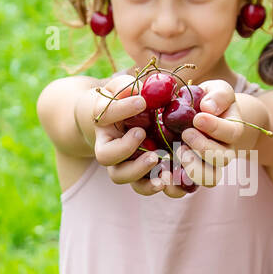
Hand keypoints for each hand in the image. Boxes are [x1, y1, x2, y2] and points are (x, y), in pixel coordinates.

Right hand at [90, 75, 184, 197]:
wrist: (126, 120)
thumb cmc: (126, 99)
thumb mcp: (125, 87)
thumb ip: (129, 87)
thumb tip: (142, 90)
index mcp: (102, 120)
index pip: (105, 114)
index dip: (121, 109)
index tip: (141, 101)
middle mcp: (107, 145)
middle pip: (105, 156)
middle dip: (124, 147)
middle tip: (142, 134)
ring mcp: (120, 162)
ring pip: (120, 175)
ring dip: (138, 171)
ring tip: (157, 160)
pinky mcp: (138, 174)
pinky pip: (141, 186)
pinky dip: (153, 186)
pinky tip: (169, 179)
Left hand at [176, 80, 252, 188]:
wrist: (201, 117)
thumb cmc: (209, 101)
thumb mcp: (217, 90)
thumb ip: (218, 95)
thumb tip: (208, 107)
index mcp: (232, 130)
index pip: (231, 133)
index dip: (215, 127)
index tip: (197, 118)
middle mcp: (223, 153)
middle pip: (222, 160)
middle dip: (203, 148)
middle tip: (186, 134)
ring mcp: (208, 167)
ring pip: (209, 179)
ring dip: (193, 169)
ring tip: (177, 152)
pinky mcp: (189, 176)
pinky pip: (186, 188)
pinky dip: (175, 185)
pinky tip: (163, 173)